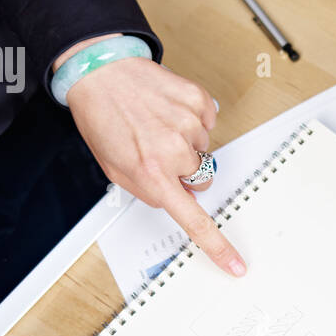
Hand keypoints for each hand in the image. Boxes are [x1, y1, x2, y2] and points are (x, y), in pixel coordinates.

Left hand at [62, 48, 246, 275]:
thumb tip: (184, 199)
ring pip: (203, 148)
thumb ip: (151, 190)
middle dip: (186, 171)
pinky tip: (168, 109)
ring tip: (157, 123)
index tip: (235, 264)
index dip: (217, 246)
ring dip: (185, 141)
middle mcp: (173, 151)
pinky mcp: (198, 100)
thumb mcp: (117, 168)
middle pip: (202, 178)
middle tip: (160, 151)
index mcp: (151, 173)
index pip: (193, 220)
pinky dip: (193, 118)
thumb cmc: (103, 118)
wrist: (100, 72)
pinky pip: (208, 121)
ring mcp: (188, 123)